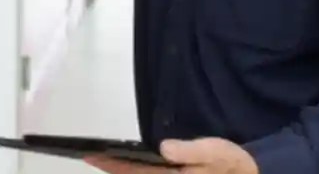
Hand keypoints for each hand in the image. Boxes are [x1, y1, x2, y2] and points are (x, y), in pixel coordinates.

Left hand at [85, 138, 257, 173]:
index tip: (92, 156)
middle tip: (89, 155)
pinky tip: (126, 165)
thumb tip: (164, 148)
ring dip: (122, 172)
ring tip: (102, 159)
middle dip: (112, 170)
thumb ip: (189, 152)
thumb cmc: (228, 163)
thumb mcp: (213, 152)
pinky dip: (133, 172)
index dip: (112, 166)